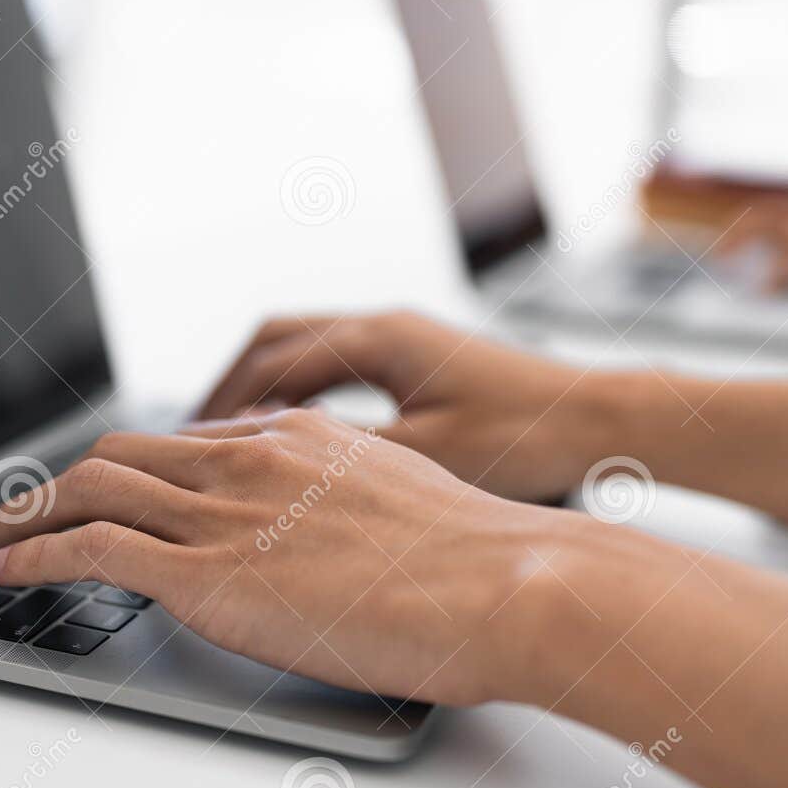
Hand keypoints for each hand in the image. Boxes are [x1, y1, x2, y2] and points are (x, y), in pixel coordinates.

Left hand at [0, 407, 571, 706]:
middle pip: (121, 453)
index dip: (132, 467)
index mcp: (296, 438)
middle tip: (20, 505)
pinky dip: (34, 555)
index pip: (185, 443)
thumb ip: (343, 499)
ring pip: (90, 488)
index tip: (105, 486)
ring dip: (27, 514)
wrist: (505, 581)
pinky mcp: (204, 572)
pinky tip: (7, 571)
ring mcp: (223, 511)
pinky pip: (90, 549)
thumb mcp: (405, 501)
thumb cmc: (479, 560)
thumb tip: (320, 529)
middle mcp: (247, 459)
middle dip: (59, 481)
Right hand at [198, 310, 618, 501]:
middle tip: (191, 435)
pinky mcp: (420, 358)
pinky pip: (336, 363)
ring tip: (231, 436)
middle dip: (227, 385)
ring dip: (262, 386)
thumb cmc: (526, 437)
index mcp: (376, 339)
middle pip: (274, 340)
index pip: (268, 363)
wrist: (600, 420)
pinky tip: (297, 437)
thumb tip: (268, 462)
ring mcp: (403, 337)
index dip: (221, 406)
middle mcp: (384, 326)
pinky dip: (301, 393)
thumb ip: (340, 455)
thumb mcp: (423, 457)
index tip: (187, 445)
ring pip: (304, 348)